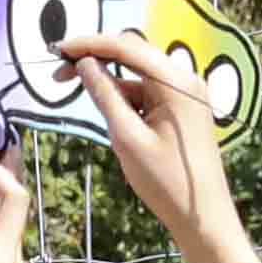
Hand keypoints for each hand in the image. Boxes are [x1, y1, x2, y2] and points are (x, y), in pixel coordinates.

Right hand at [67, 34, 259, 262]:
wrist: (203, 218)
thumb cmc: (167, 182)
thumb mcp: (128, 138)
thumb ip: (105, 96)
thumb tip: (85, 64)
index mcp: (177, 82)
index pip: (127, 48)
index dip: (89, 45)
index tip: (58, 50)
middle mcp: (186, 79)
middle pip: (134, 56)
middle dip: (97, 61)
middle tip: (60, 74)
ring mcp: (187, 94)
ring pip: (139, 78)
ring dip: (112, 87)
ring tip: (92, 110)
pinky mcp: (184, 109)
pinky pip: (149, 94)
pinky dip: (128, 103)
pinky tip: (119, 127)